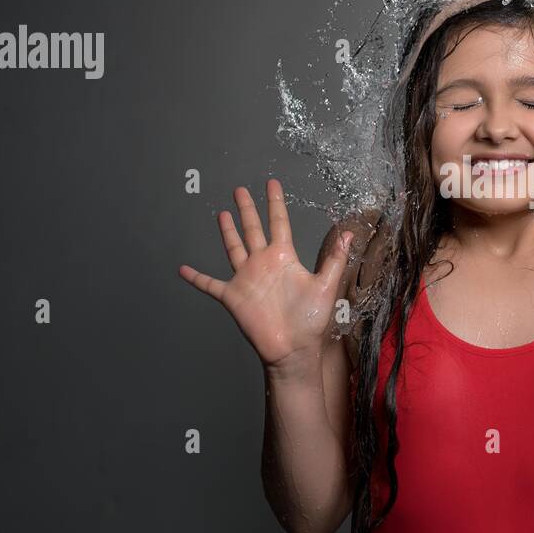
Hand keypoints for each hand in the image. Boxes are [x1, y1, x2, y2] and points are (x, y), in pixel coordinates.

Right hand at [178, 178, 352, 367]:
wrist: (293, 348)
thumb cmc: (311, 321)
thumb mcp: (326, 285)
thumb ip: (335, 258)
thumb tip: (349, 233)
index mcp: (284, 257)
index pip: (279, 222)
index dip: (275, 202)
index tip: (271, 183)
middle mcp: (263, 263)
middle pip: (253, 229)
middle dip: (247, 209)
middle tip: (240, 189)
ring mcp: (247, 278)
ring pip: (234, 248)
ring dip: (227, 232)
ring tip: (222, 214)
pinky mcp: (233, 296)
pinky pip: (210, 284)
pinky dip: (196, 277)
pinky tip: (183, 270)